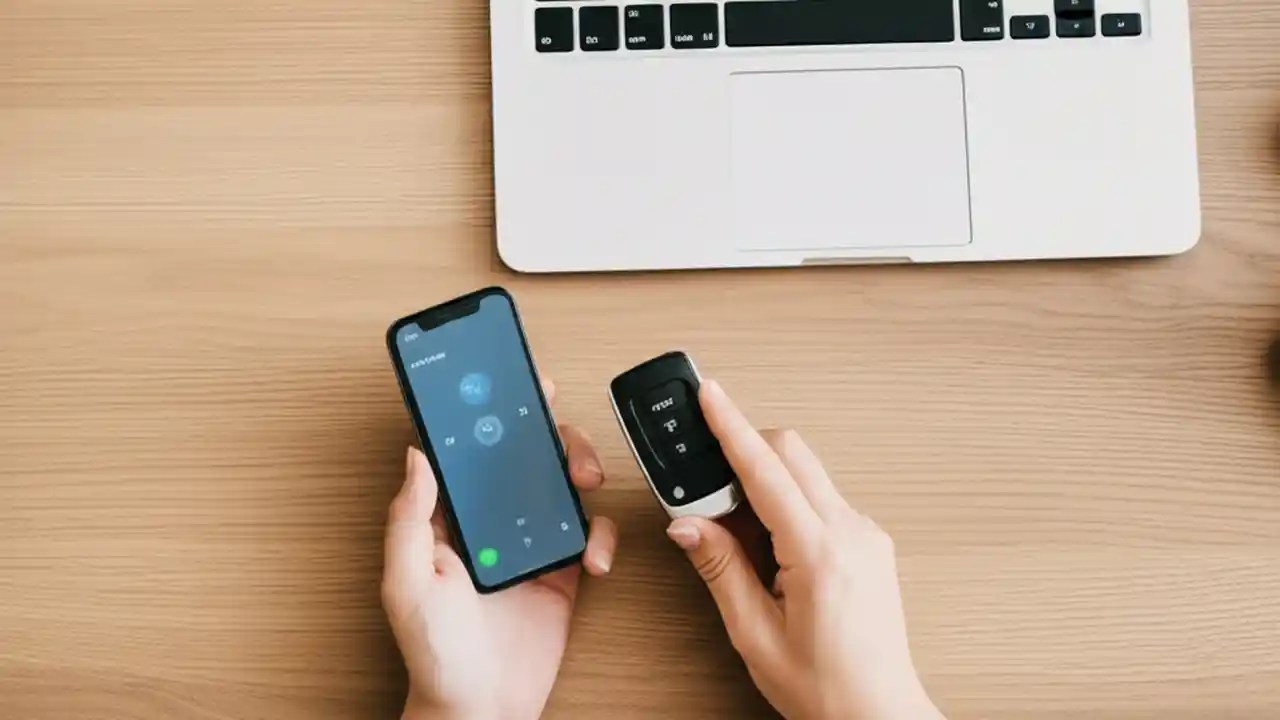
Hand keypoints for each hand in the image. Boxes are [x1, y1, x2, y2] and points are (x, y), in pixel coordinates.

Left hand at [382, 381, 618, 719]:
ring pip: (561, 480)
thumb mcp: (406, 582)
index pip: (465, 448)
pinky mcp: (564, 567)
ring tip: (584, 477)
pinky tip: (593, 557)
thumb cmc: (434, 653)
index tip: (499, 375)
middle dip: (542, 427)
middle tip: (553, 422)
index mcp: (449, 516)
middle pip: (521, 452)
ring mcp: (531, 540)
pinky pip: (592, 532)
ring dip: (578, 466)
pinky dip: (601, 536)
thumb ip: (409, 518)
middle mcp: (491, 520)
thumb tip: (416, 454)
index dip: (481, 409)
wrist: (481, 709)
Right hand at [666, 381, 942, 719]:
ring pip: (807, 475)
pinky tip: (770, 547)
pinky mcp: (870, 543)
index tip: (710, 394)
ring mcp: (866, 535)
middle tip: (705, 481)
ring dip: (766, 483)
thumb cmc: (827, 689)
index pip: (765, 471)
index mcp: (819, 554)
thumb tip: (688, 523)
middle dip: (745, 449)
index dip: (731, 427)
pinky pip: (823, 499)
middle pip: (791, 454)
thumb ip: (720, 569)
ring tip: (739, 536)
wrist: (880, 715)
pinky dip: (789, 504)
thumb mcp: (754, 634)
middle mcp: (851, 533)